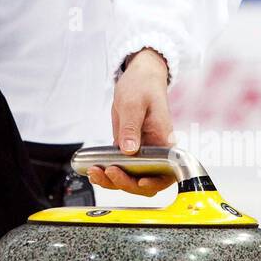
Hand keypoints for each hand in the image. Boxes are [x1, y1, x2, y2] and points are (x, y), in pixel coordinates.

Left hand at [87, 48, 175, 196]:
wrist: (139, 77)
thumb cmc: (142, 86)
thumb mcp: (134, 103)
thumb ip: (131, 127)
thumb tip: (129, 150)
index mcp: (164, 142)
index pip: (165, 173)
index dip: (154, 183)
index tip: (139, 181)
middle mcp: (155, 152)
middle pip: (145, 182)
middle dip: (126, 183)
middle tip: (108, 171)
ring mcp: (141, 152)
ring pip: (131, 178)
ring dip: (113, 181)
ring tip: (95, 172)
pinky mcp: (128, 149)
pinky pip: (121, 168)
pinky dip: (108, 173)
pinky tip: (94, 171)